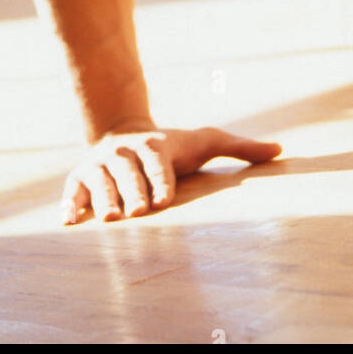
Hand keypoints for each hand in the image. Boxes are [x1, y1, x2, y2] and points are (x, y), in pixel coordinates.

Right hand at [61, 125, 281, 222]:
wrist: (125, 132)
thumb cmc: (174, 145)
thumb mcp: (206, 142)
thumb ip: (241, 147)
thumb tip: (282, 151)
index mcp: (155, 145)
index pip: (158, 164)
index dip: (161, 181)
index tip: (165, 200)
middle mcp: (125, 152)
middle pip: (128, 174)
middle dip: (131, 192)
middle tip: (134, 213)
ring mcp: (100, 164)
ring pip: (100, 181)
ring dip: (103, 198)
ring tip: (108, 218)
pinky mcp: (81, 177)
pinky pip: (73, 190)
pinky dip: (70, 203)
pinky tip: (70, 222)